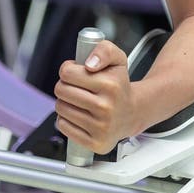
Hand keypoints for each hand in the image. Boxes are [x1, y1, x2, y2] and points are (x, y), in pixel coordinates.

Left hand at [54, 39, 137, 153]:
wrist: (132, 113)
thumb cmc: (119, 85)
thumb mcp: (117, 59)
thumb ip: (104, 50)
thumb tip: (89, 64)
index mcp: (111, 85)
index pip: (67, 73)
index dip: (68, 70)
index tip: (75, 73)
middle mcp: (106, 107)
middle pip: (61, 90)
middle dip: (64, 86)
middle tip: (76, 88)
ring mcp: (101, 128)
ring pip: (60, 109)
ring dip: (65, 103)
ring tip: (78, 101)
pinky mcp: (96, 143)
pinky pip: (64, 127)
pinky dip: (66, 120)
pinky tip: (79, 115)